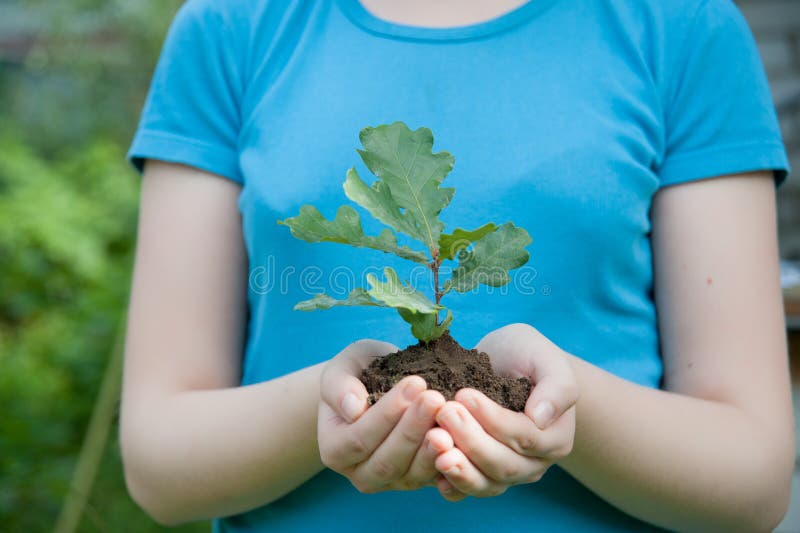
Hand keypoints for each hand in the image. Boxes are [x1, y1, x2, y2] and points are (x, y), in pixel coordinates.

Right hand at [318, 339, 459, 493]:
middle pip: (387, 461)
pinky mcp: (419, 481)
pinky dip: (450, 461)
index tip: (414, 383)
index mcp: (334, 449)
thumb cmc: (357, 374)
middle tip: (435, 398)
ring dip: (433, 448)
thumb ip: (339, 386)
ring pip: (413, 474)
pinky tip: (462, 439)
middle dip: (413, 429)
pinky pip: (436, 479)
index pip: (359, 438)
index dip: (387, 414)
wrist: (377, 387)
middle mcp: (360, 474)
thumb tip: (353, 408)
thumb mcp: (342, 369)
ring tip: (450, 420)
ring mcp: (391, 482)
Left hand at [433, 323, 577, 500]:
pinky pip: (468, 492)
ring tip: (434, 443)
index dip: (493, 419)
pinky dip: (451, 485)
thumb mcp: (544, 357)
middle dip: (470, 440)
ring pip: (485, 483)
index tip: (464, 395)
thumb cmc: (526, 356)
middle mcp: (534, 464)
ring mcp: (507, 475)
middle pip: (503, 464)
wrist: (505, 364)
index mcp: (555, 437)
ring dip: (458, 467)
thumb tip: (541, 417)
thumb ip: (557, 386)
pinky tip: (433, 470)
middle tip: (444, 412)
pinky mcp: (482, 478)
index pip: (524, 437)